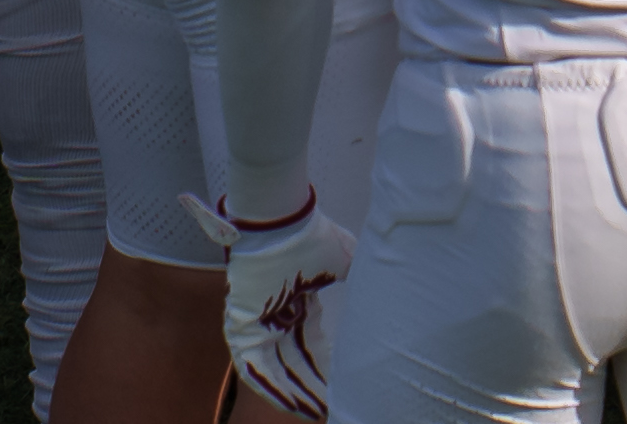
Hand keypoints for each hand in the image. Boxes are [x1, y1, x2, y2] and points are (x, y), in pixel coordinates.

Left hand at [215, 194, 348, 415]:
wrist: (278, 221)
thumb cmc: (308, 235)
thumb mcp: (342, 259)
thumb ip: (356, 274)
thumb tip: (384, 279)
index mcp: (296, 305)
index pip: (311, 347)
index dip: (326, 369)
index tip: (340, 386)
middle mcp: (275, 320)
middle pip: (295, 363)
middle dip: (313, 387)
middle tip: (330, 406)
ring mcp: (256, 326)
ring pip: (277, 370)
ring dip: (296, 393)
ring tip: (316, 410)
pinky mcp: (243, 330)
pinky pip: (257, 368)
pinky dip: (275, 387)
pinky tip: (294, 403)